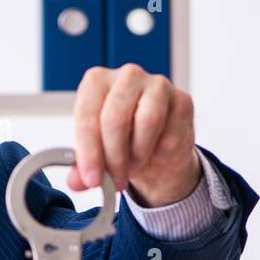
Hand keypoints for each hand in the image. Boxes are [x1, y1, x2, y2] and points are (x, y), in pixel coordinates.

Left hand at [67, 63, 200, 206]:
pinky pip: (171, 134)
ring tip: (134, 167)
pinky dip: (160, 154)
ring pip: (147, 122)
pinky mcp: (182, 101)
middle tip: (114, 182)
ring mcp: (158, 85)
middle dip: (114, 158)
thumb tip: (76, 182)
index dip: (88, 151)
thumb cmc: (122, 143)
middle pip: (115, 118)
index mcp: (97, 82)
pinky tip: (155, 155)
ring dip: (138, 155)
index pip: (87, 113)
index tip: (92, 179)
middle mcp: (127, 76)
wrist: (157, 149)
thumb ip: (84, 169)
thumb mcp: (97, 156)